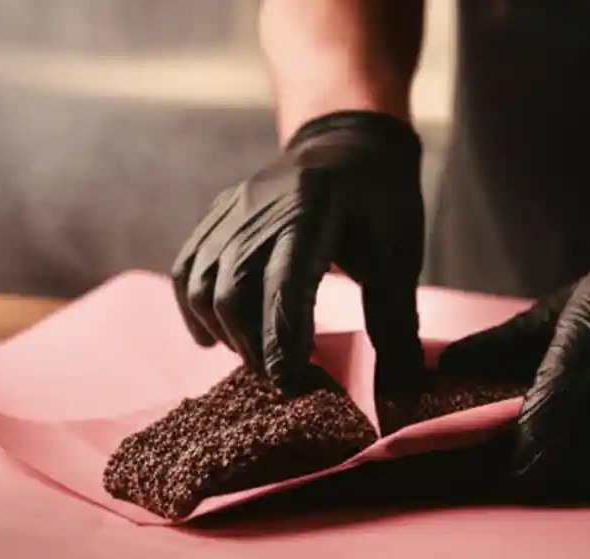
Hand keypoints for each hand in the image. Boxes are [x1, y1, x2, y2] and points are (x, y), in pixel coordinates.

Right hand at [172, 110, 426, 394]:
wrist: (348, 141)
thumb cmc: (380, 199)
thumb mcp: (400, 251)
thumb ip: (394, 316)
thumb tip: (402, 387)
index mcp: (312, 209)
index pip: (285, 283)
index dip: (282, 339)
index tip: (292, 384)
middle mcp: (260, 206)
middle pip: (234, 290)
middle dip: (254, 346)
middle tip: (283, 379)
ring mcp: (231, 209)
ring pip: (203, 284)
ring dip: (226, 333)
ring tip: (259, 358)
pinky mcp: (216, 216)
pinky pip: (187, 269)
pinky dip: (194, 311)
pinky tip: (214, 340)